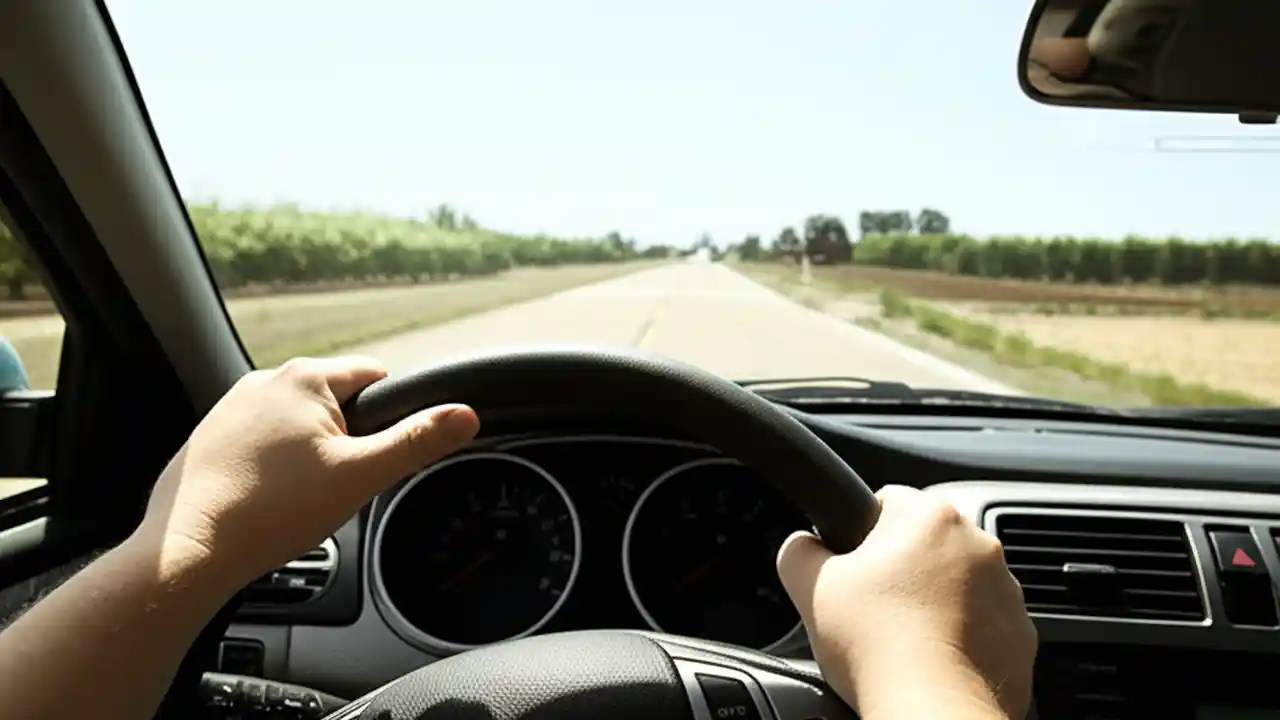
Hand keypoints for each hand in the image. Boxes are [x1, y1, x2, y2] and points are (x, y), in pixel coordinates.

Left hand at [136, 356, 479, 588]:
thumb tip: (465, 414)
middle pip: (334, 401)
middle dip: (345, 438)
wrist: (189, 549)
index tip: (376, 456)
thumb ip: (417, 441)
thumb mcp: (362, 476)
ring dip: (308, 452)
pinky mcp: (207, 438)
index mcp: (306, 378)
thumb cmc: (274, 511)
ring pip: (295, 423)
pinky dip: (270, 466)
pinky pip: (259, 443)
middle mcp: (265, 380)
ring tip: (298, 498)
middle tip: (336, 485)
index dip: (388, 416)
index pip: (374, 375)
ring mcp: (230, 407)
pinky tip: (267, 500)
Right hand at [776, 485, 1036, 719]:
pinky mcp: (1021, 633)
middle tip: (873, 608)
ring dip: (935, 599)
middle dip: (901, 568)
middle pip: (926, 542)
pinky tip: (934, 656)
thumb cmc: (873, 643)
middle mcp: (979, 543)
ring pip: (958, 582)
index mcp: (931, 515)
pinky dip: (962, 634)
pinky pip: (985, 623)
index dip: (859, 537)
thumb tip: (803, 544)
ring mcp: (1007, 590)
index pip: (886, 502)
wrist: (931, 709)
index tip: (852, 573)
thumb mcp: (811, 584)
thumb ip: (800, 548)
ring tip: (904, 637)